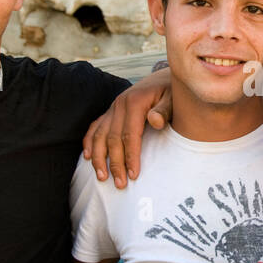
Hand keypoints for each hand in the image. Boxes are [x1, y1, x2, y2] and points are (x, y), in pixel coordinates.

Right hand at [82, 66, 172, 186]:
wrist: (165, 78)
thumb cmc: (173, 92)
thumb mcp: (174, 98)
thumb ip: (164, 110)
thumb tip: (154, 121)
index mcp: (135, 102)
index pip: (129, 135)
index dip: (130, 157)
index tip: (133, 175)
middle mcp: (120, 104)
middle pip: (112, 139)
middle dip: (115, 163)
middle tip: (120, 184)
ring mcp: (113, 108)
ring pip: (99, 135)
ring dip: (99, 157)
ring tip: (102, 177)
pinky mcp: (111, 111)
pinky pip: (95, 127)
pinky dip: (89, 142)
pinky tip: (87, 157)